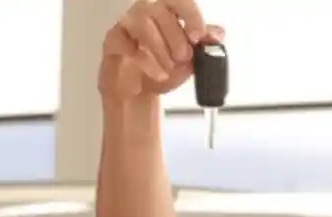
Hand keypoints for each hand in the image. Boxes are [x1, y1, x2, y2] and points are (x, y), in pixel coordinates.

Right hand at [98, 0, 225, 101]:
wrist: (140, 92)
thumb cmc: (163, 71)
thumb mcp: (191, 62)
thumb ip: (204, 46)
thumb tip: (218, 34)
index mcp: (168, 13)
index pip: (180, 1)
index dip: (191, 16)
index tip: (197, 36)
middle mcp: (147, 13)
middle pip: (161, 11)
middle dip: (176, 37)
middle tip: (183, 58)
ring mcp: (128, 24)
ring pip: (143, 23)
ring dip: (160, 49)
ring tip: (168, 69)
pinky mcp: (114, 40)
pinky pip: (126, 43)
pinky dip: (144, 61)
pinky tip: (156, 73)